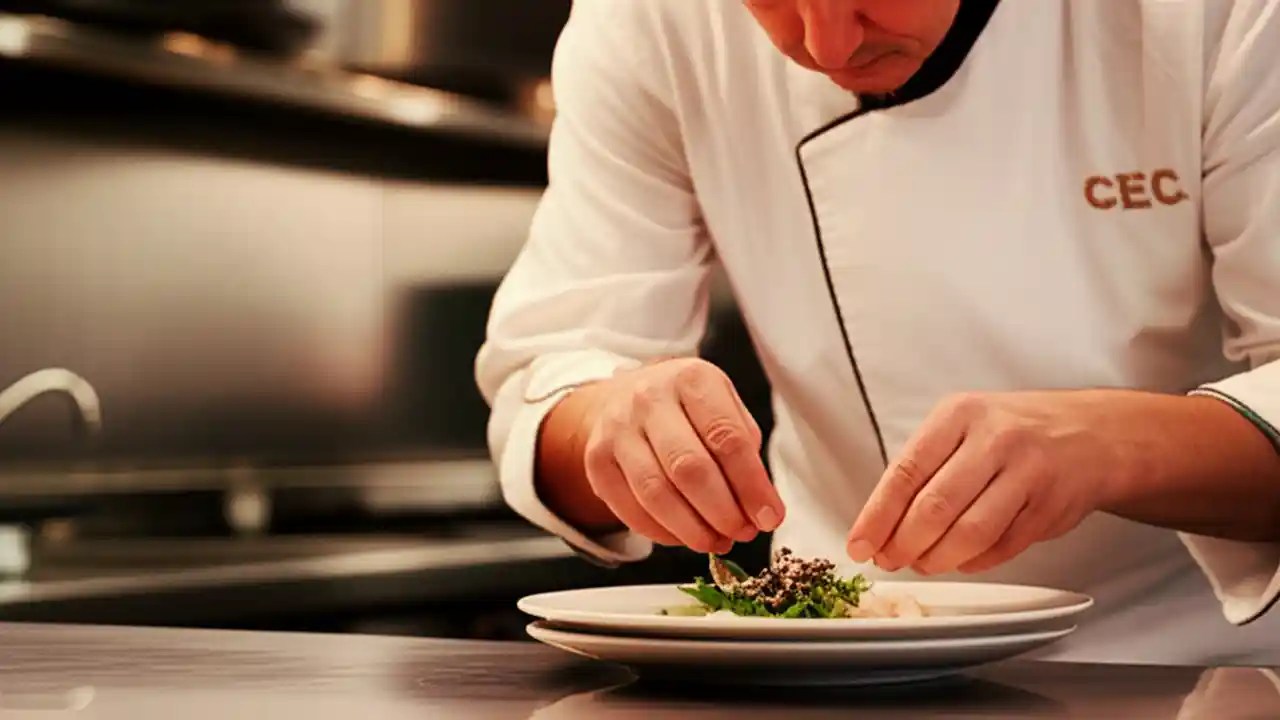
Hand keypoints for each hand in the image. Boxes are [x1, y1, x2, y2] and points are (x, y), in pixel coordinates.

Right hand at [581, 358, 784, 553]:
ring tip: (718, 542)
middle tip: (743, 533)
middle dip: (723, 512)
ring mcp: (617, 430)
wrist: (626, 395)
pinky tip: (685, 536)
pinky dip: (663, 533)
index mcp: (691, 379)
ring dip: (693, 530)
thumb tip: (759, 508)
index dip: (752, 486)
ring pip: (656, 494)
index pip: (726, 438)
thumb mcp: (724, 406)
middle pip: (689, 469)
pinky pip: (631, 510)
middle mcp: (648, 399)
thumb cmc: (687, 407)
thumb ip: (744, 451)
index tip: (770, 516)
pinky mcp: (596, 461)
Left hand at [845, 391, 1128, 575]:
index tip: (860, 544)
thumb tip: (881, 523)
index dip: (877, 516)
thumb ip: (924, 467)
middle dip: (903, 543)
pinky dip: (973, 561)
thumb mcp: (963, 425)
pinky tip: (960, 560)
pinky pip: (1001, 547)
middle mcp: (993, 439)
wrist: (1092, 434)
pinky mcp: (1049, 507)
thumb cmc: (1015, 431)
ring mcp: (1026, 473)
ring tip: (922, 563)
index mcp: (959, 415)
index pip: (905, 472)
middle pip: (935, 507)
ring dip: (937, 558)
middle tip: (889, 560)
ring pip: (969, 532)